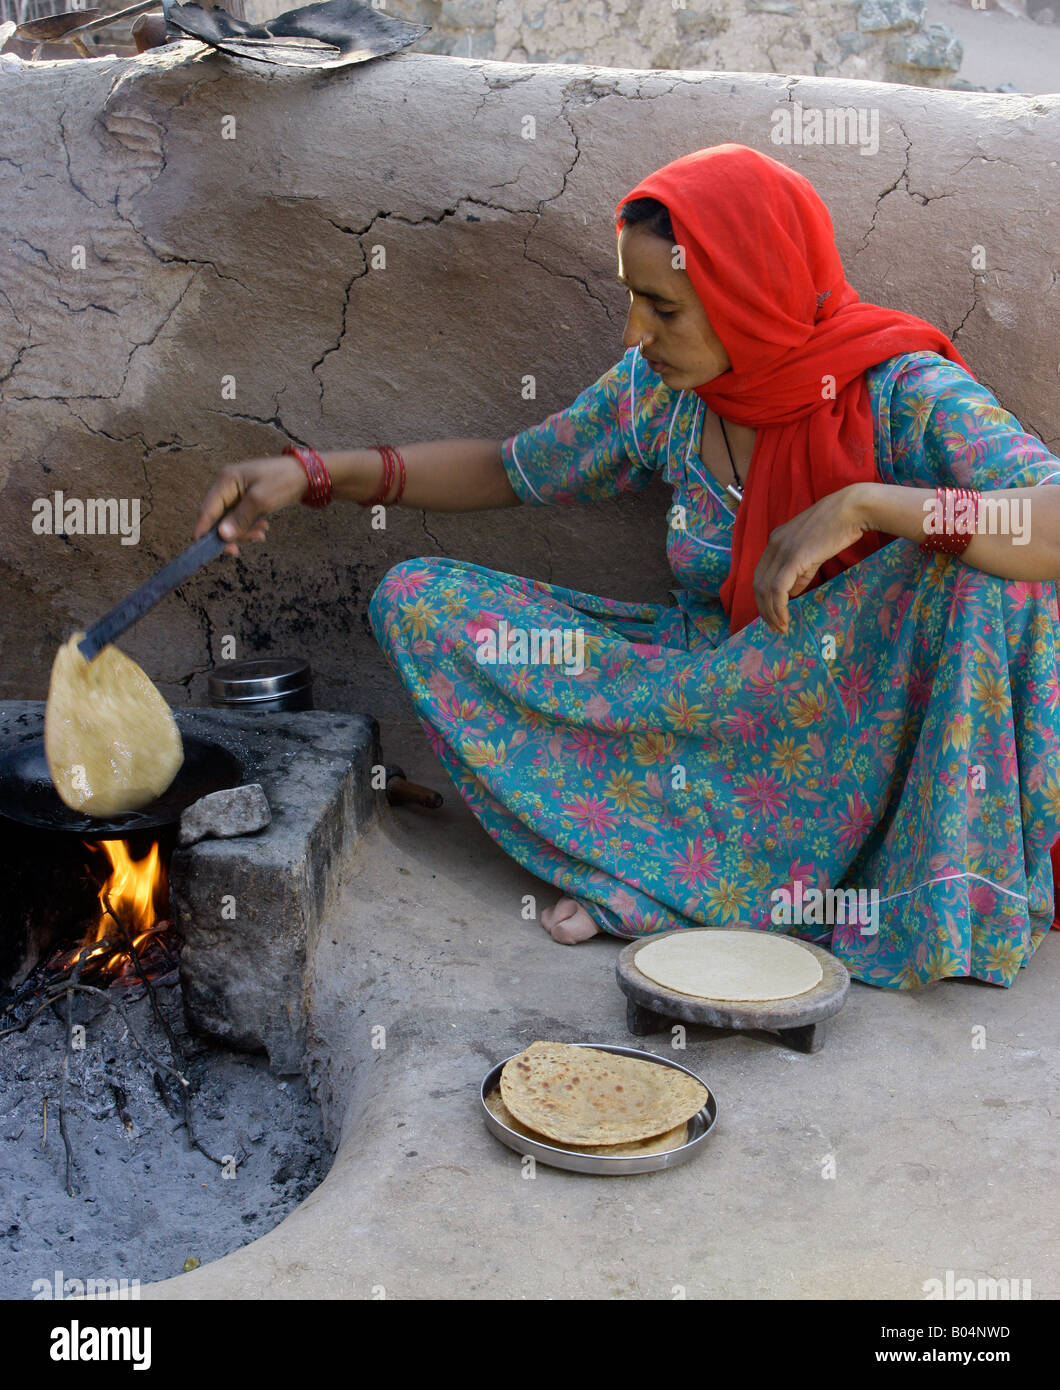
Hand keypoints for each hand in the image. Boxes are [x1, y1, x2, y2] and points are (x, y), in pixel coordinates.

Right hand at [193, 455, 307, 555]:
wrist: (305, 474)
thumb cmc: (283, 481)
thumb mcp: (261, 500)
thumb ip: (240, 518)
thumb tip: (222, 536)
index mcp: (226, 481)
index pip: (207, 510)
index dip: (203, 531)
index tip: (203, 551)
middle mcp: (226, 486)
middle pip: (217, 518)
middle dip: (230, 534)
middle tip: (247, 544)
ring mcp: (235, 492)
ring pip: (229, 521)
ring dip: (243, 531)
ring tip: (262, 533)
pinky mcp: (245, 499)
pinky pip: (239, 518)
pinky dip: (248, 526)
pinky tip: (263, 527)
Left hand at [753, 483, 873, 634]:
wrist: (851, 510)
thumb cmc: (837, 527)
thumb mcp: (813, 551)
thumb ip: (801, 571)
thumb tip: (792, 593)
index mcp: (775, 540)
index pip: (761, 574)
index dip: (763, 597)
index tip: (771, 614)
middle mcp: (773, 545)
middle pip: (758, 584)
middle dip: (764, 609)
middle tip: (773, 626)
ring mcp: (782, 550)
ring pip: (766, 589)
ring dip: (771, 612)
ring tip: (780, 627)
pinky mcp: (793, 558)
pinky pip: (778, 589)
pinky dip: (778, 607)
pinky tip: (784, 619)